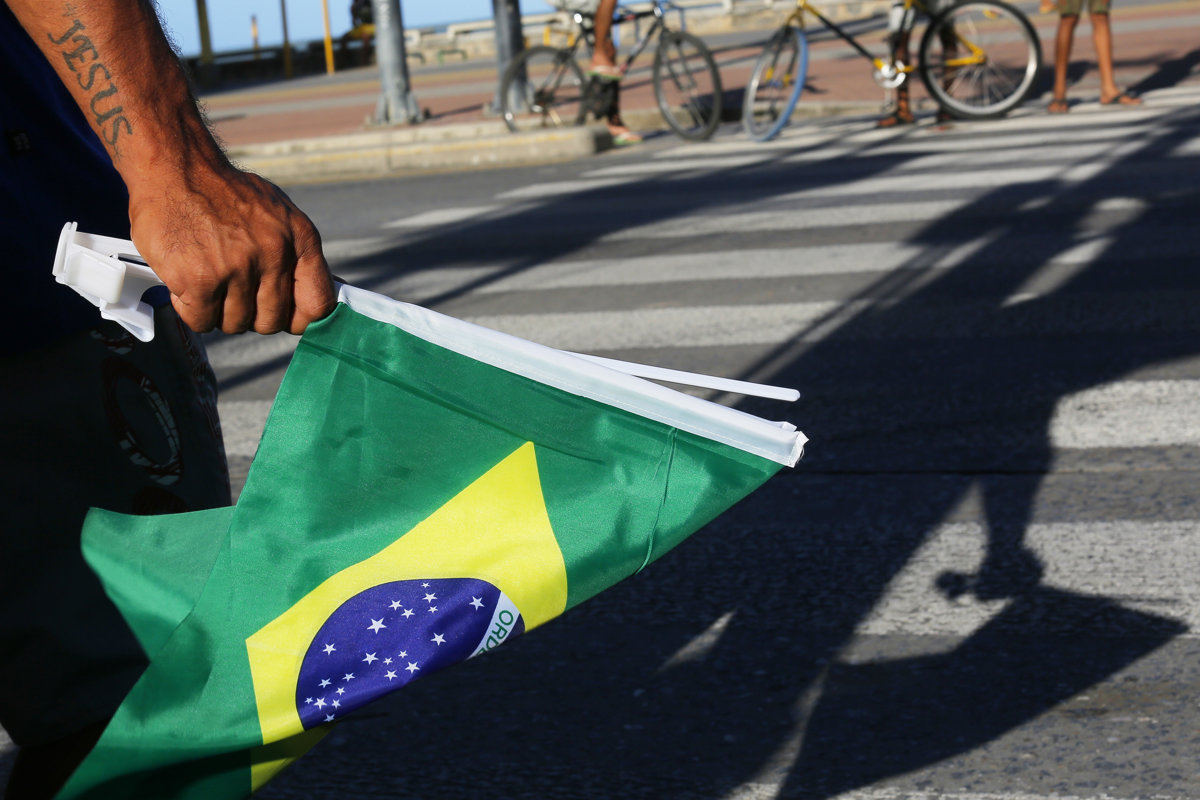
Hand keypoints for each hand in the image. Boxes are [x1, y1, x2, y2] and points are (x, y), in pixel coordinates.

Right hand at [128, 159, 336, 335]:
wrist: (176, 166)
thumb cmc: (225, 192)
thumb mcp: (277, 212)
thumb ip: (297, 253)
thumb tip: (314, 293)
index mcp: (299, 238)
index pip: (319, 304)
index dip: (300, 319)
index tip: (286, 319)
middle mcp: (273, 254)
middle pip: (271, 322)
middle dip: (251, 315)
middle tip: (232, 293)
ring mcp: (237, 268)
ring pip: (235, 324)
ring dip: (218, 311)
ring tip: (207, 279)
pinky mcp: (199, 280)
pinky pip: (202, 321)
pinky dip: (191, 310)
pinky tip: (186, 284)